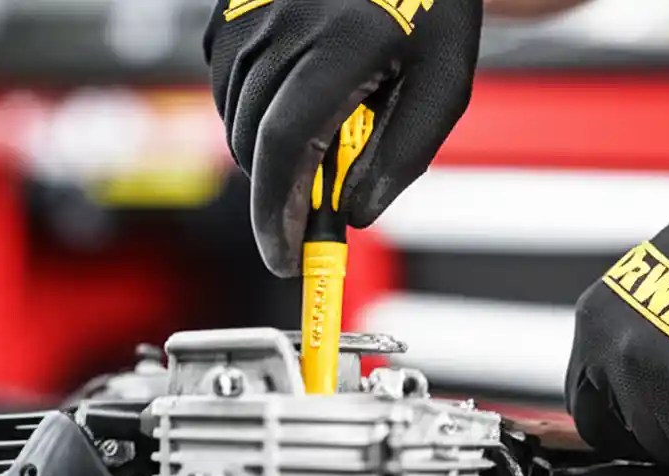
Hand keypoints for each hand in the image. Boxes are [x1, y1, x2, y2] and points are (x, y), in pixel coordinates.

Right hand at [205, 0, 481, 276]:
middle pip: (252, 142)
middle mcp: (282, 22)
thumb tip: (353, 215)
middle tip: (320, 201)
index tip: (286, 258)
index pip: (284, 145)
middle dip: (278, 191)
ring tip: (325, 130)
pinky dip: (252, 114)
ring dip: (266, 151)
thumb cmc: (433, 11)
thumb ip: (402, 157)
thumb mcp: (443, 87)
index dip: (277, 213)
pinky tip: (295, 99)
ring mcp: (248, 11)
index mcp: (340, 43)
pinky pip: (225, 87)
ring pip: (233, 119)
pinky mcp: (230, 9)